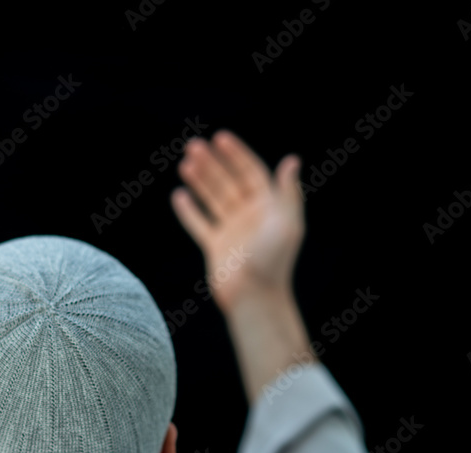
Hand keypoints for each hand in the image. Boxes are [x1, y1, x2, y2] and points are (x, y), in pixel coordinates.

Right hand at [171, 130, 303, 312]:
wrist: (254, 297)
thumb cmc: (273, 261)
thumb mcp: (286, 222)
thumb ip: (287, 192)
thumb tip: (291, 160)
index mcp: (269, 208)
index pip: (251, 173)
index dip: (236, 155)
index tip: (220, 138)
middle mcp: (250, 216)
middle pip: (229, 182)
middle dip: (212, 163)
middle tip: (193, 145)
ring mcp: (232, 231)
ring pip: (213, 199)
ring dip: (200, 181)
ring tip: (185, 163)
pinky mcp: (215, 247)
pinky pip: (199, 224)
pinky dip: (188, 210)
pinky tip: (179, 195)